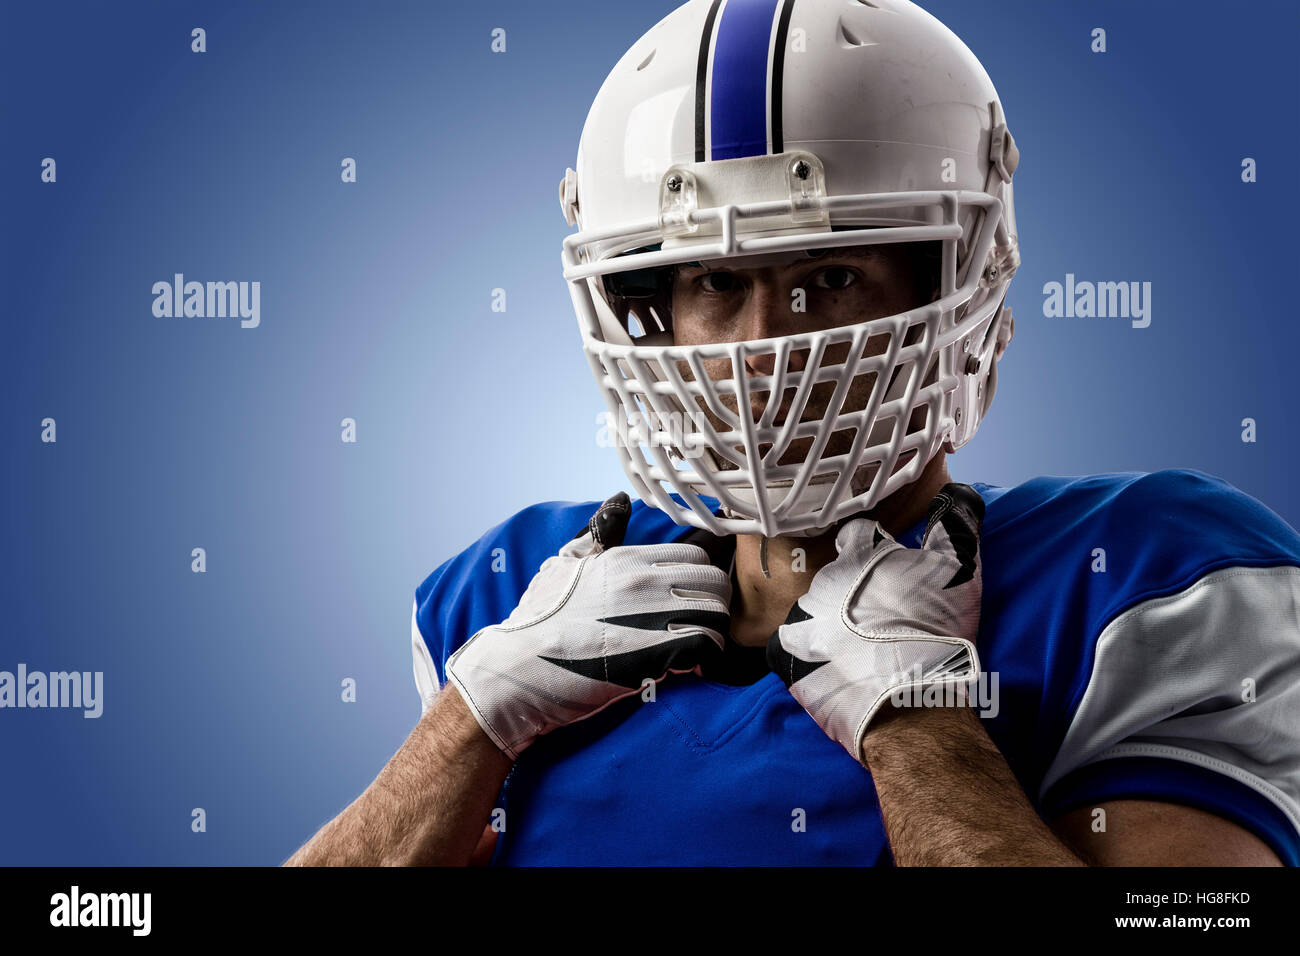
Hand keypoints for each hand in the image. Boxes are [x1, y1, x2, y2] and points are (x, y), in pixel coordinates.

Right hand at [446, 492, 729, 759]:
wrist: (516, 669)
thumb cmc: (539, 619)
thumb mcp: (564, 564)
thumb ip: (600, 532)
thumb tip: (621, 500)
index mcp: (626, 559)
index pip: (696, 555)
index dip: (699, 578)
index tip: (689, 597)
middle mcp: (644, 582)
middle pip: (715, 582)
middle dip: (714, 603)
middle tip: (699, 623)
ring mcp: (651, 617)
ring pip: (718, 613)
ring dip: (714, 631)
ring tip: (696, 646)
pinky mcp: (655, 655)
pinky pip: (707, 645)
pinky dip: (706, 656)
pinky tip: (688, 664)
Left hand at [766, 483, 984, 764]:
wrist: (908, 703)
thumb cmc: (937, 635)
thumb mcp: (960, 571)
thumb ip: (956, 523)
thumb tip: (957, 491)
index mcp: (858, 554)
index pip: (858, 535)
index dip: (875, 551)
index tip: (888, 573)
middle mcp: (821, 579)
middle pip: (836, 577)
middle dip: (855, 594)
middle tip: (882, 622)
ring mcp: (799, 616)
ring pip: (813, 610)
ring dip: (831, 624)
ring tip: (861, 651)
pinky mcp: (783, 653)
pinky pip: (791, 645)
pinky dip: (809, 654)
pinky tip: (836, 666)